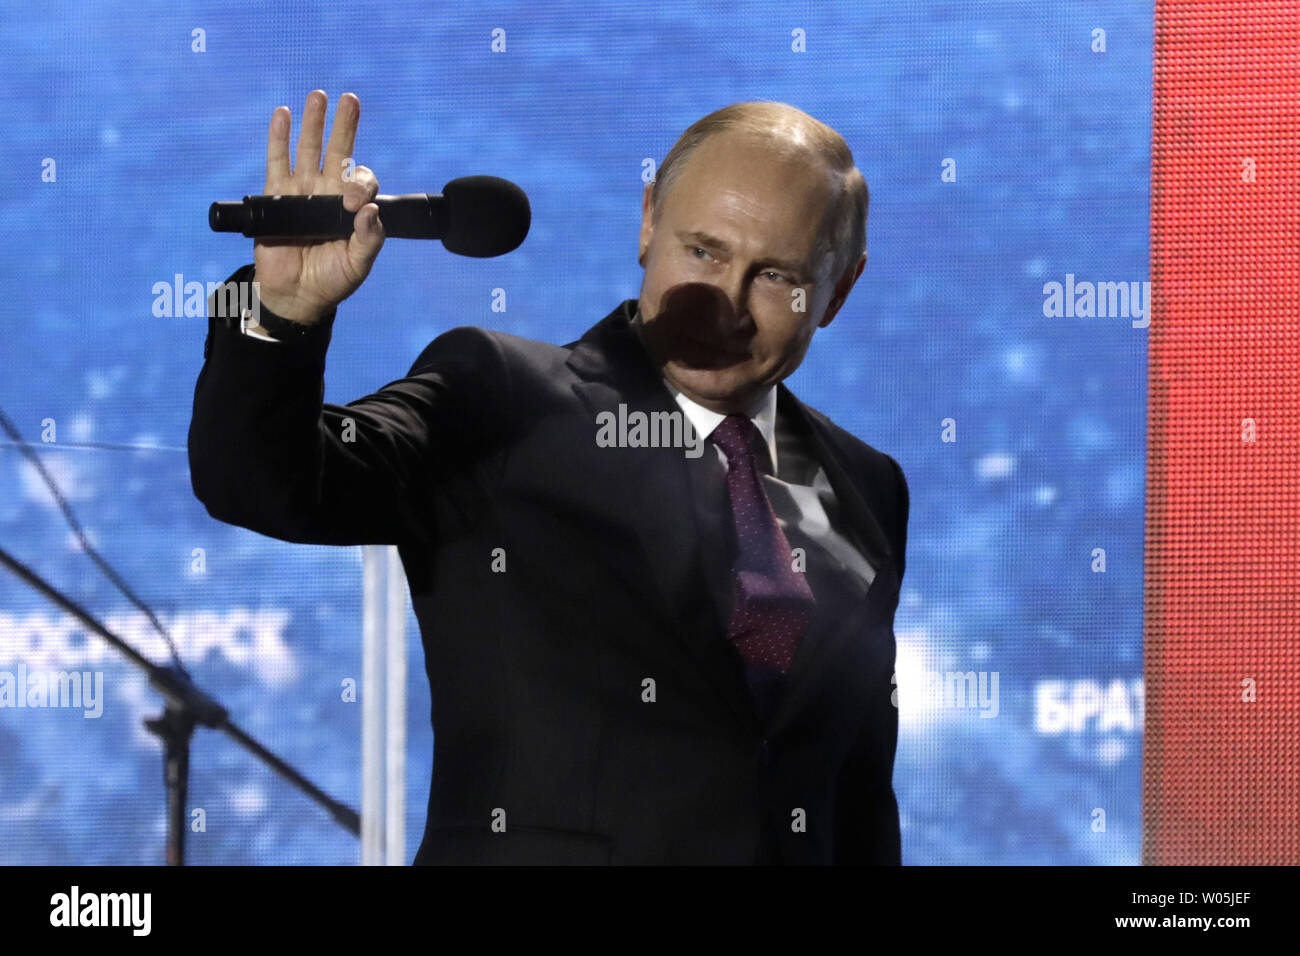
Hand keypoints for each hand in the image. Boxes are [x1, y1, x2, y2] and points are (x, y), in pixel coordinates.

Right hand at [253, 90, 384, 323]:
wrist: (296, 296)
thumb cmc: (332, 280)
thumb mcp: (359, 263)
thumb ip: (369, 239)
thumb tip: (369, 211)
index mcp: (351, 207)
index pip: (361, 180)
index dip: (360, 182)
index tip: (354, 202)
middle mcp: (328, 193)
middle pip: (338, 152)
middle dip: (344, 126)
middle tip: (349, 100)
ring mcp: (301, 192)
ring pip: (308, 150)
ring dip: (313, 123)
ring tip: (318, 96)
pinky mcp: (276, 197)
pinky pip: (277, 163)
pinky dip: (278, 138)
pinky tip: (283, 114)